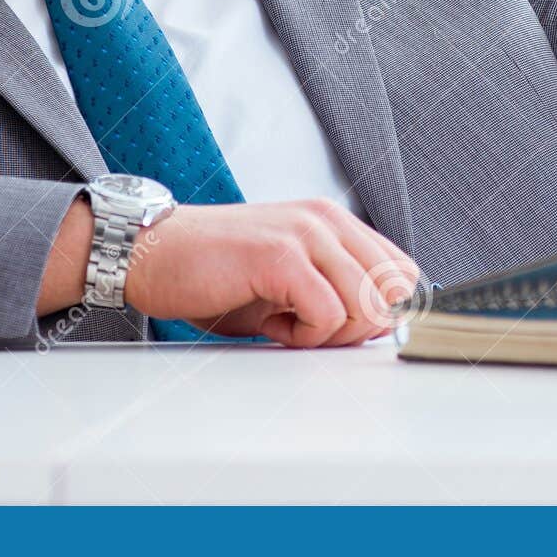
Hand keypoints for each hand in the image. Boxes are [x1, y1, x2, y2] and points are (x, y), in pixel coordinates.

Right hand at [123, 198, 421, 347]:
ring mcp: (305, 233)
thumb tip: (382, 329)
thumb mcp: (289, 280)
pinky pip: (329, 314)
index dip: (381, 313)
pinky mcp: (281, 255)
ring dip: (330, 334)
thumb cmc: (216, 273)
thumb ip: (336, 291)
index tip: (338, 327)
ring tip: (286, 323)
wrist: (152, 254)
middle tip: (311, 329)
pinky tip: (272, 324)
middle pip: (393, 292)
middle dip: (359, 328)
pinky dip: (305, 336)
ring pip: (367, 306)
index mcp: (332, 221)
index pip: (403, 273)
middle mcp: (326, 219)